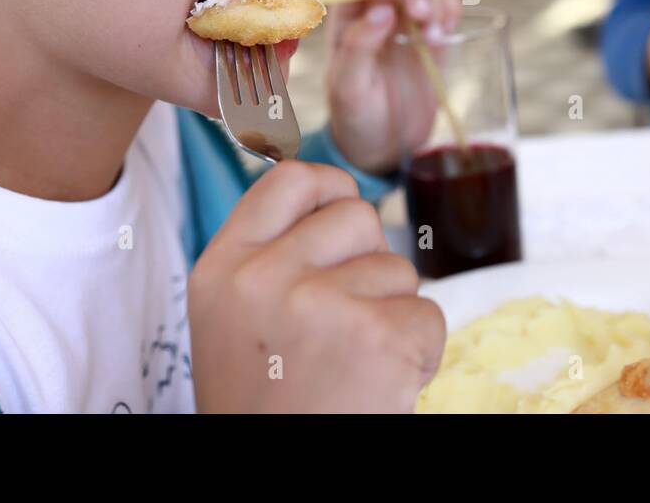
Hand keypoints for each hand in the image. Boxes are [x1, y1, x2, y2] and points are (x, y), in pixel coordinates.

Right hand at [187, 161, 445, 411]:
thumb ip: (271, 256)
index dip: (331, 188)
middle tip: (342, 326)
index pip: (291, 178)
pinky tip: (380, 385)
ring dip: (393, 313)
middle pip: (357, 215)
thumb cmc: (264, 405)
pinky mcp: (376, 339)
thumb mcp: (234, 317)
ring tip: (354, 365)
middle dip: (367, 263)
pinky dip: (420, 352)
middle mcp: (263, 278)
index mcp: (221, 269)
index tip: (340, 212)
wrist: (267, 482)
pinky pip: (428, 315)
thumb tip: (336, 197)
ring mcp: (320, 306)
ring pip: (398, 268)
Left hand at [324, 0, 462, 173]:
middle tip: (421, 15)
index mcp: (344, 19)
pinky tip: (443, 34)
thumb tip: (381, 9)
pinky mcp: (432, 32)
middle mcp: (375, 11)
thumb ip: (359, 47)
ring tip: (434, 35)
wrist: (384, 145)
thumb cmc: (356, 116)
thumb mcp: (349, 88)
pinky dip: (450, 9)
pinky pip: (446, 5)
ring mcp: (406, 20)